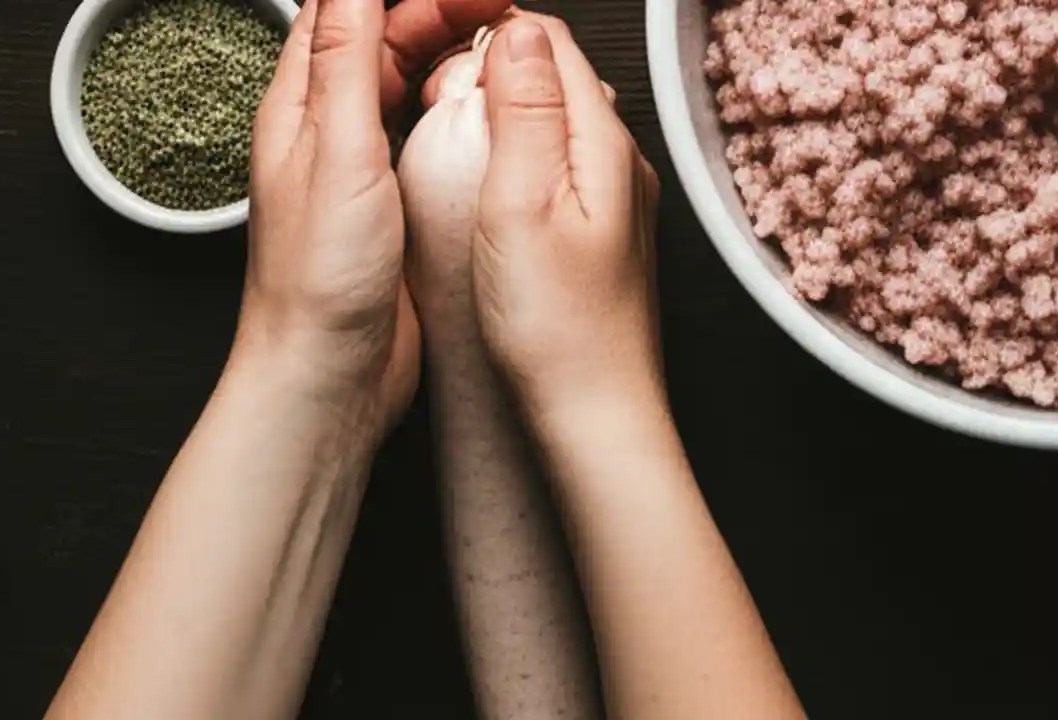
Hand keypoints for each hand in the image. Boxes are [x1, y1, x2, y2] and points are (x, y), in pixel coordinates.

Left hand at [236, 0, 509, 438]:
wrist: (328, 372)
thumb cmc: (318, 279)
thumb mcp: (337, 151)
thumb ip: (347, 59)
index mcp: (301, 106)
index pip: (346, 10)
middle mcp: (327, 130)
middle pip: (381, 39)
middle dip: (439, 12)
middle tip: (500, 9)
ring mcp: (361, 168)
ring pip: (405, 84)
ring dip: (447, 55)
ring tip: (499, 45)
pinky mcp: (393, 205)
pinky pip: (424, 138)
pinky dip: (454, 111)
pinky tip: (483, 113)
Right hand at [472, 17, 662, 416]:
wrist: (596, 416)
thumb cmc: (555, 328)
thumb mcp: (521, 205)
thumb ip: (525, 111)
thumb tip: (516, 34)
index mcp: (602, 143)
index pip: (549, 41)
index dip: (487, 32)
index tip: (435, 56)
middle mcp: (622, 162)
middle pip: (556, 75)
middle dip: (493, 68)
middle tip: (435, 101)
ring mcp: (618, 200)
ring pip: (558, 120)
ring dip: (506, 111)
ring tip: (453, 138)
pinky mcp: (603, 235)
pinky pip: (561, 166)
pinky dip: (521, 156)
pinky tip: (488, 190)